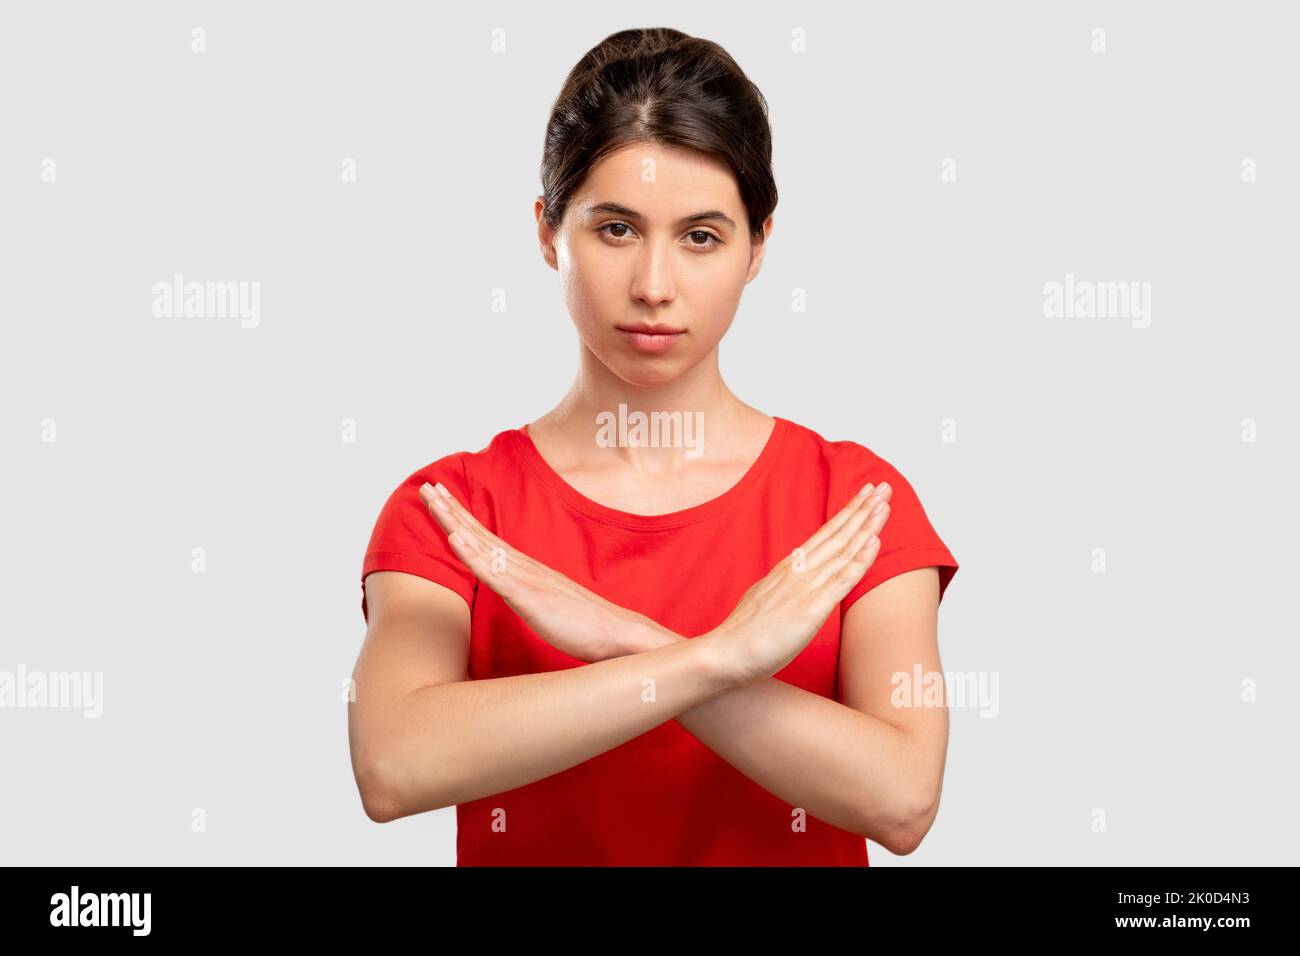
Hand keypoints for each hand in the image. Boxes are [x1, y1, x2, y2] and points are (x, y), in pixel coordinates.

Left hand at [419, 481, 660, 661]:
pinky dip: (472, 554)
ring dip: (454, 521)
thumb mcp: (549, 606)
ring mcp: (526, 579)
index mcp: (527, 569)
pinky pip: (494, 573)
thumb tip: (517, 594)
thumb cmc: (585, 626)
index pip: (488, 538)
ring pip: (481, 545)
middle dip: (451, 509)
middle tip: (427, 486)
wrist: (616, 635)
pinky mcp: (528, 597)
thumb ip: (531, 595)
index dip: (463, 518)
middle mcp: (524, 566)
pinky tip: (454, 538)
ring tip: (433, 500)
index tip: (443, 500)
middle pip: (480, 532)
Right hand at [704, 481, 891, 683]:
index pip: (824, 534)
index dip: (847, 513)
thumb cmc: (743, 633)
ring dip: (867, 526)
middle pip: (837, 534)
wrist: (726, 652)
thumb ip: (783, 585)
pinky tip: (874, 542)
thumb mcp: (765, 597)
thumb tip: (792, 578)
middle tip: (883, 486)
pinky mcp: (812, 609)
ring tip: (884, 503)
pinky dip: (861, 560)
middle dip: (863, 509)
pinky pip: (842, 581)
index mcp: (789, 568)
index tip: (864, 495)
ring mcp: (806, 587)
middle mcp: (799, 570)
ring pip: (844, 550)